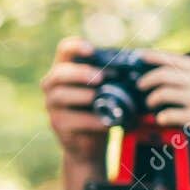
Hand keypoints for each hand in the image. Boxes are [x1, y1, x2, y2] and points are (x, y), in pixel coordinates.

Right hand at [42, 37, 110, 164]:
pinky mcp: (58, 124)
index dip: (75, 47)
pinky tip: (106, 122)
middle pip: (59, 73)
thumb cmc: (100, 108)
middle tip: (101, 77)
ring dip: (84, 95)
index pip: (64, 50)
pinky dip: (91, 120)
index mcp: (66, 69)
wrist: (89, 142)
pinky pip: (73, 120)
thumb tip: (138, 68)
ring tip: (100, 98)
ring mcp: (52, 105)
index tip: (91, 50)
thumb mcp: (106, 89)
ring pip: (61, 95)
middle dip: (81, 73)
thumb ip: (112, 76)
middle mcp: (53, 85)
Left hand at [138, 50, 189, 149]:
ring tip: (151, 104)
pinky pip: (169, 114)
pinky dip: (162, 117)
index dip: (153, 56)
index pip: (173, 58)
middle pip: (163, 74)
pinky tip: (163, 119)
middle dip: (147, 80)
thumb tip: (173, 75)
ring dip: (152, 99)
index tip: (139, 55)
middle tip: (141, 85)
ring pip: (162, 94)